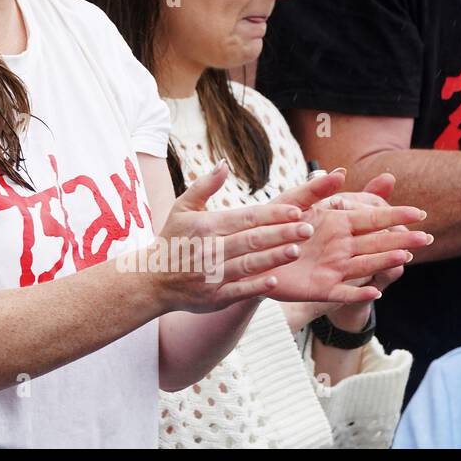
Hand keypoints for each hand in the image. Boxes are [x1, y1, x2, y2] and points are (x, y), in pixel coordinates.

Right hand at [144, 161, 317, 313]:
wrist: (152, 279)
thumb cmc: (172, 240)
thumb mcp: (181, 208)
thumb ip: (204, 185)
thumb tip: (224, 164)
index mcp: (207, 226)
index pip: (246, 217)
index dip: (272, 214)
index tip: (297, 210)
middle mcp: (211, 249)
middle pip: (252, 239)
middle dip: (281, 233)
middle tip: (308, 228)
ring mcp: (212, 274)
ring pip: (248, 264)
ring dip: (273, 257)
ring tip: (297, 250)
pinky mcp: (214, 296)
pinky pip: (237, 291)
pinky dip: (255, 286)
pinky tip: (274, 281)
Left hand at [261, 171, 429, 304]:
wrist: (255, 256)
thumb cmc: (275, 225)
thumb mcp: (293, 202)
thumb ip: (316, 187)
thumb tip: (342, 171)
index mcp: (338, 223)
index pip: (372, 218)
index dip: (395, 215)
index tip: (419, 213)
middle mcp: (342, 246)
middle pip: (377, 242)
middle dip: (402, 239)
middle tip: (426, 237)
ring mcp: (334, 268)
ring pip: (366, 265)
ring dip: (385, 261)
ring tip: (404, 257)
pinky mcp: (321, 288)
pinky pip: (344, 292)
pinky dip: (359, 292)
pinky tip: (375, 291)